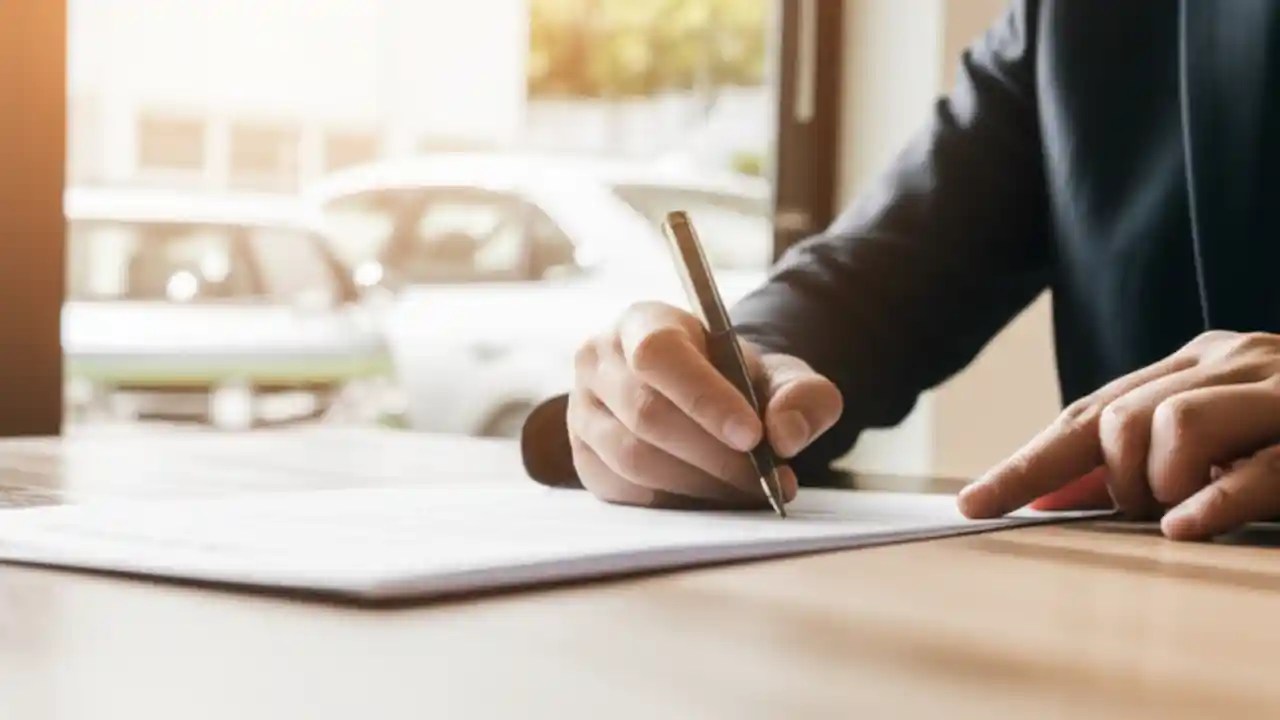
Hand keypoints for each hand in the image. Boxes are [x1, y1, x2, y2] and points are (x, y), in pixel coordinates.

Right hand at [568, 302, 842, 509]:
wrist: (702, 396)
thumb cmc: (735, 380)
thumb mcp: (779, 374)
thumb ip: (802, 395)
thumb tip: (784, 435)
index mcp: (641, 322)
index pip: (659, 355)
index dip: (704, 398)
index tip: (752, 435)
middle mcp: (598, 362)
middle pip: (647, 414)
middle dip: (714, 455)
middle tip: (767, 479)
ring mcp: (582, 412)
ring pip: (633, 459)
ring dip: (699, 484)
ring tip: (748, 491)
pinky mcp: (584, 459)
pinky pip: (623, 490)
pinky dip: (675, 501)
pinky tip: (712, 497)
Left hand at [959, 331, 1279, 539]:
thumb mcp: (1219, 445)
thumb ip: (1139, 465)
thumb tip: (1045, 498)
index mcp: (1194, 366)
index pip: (1087, 416)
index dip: (1026, 464)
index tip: (972, 505)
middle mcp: (1228, 363)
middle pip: (1118, 419)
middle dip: (1113, 481)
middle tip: (1148, 513)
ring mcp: (1276, 390)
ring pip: (1174, 424)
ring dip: (1164, 484)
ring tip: (1191, 514)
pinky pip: (1255, 469)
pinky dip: (1211, 502)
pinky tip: (1184, 528)